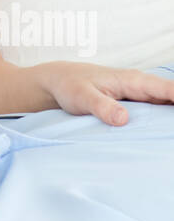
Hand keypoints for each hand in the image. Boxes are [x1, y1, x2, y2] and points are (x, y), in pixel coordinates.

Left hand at [33, 61, 173, 125]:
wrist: (58, 82)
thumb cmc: (70, 85)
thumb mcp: (82, 96)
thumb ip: (102, 106)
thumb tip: (123, 119)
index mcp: (132, 81)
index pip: (167, 89)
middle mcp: (140, 87)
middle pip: (171, 98)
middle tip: (173, 137)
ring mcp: (138, 97)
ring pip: (165, 107)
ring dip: (170, 118)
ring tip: (169, 140)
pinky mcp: (133, 106)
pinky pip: (154, 113)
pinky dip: (162, 122)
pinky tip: (164, 137)